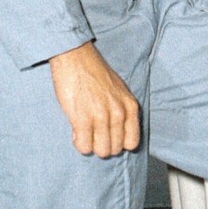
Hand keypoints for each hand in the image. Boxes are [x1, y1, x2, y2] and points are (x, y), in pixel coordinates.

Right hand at [48, 42, 140, 156]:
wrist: (75, 57)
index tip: (108, 135)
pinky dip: (79, 143)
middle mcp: (119, 113)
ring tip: (84, 131)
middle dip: (102, 144)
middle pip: (115, 149)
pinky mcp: (82, 119)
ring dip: (91, 145)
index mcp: (130, 106)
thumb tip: (115, 135)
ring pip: (101, 151)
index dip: (118, 142)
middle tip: (92, 132)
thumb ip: (121, 112)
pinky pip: (84, 146)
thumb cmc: (95, 73)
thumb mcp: (118, 91)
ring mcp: (101, 117)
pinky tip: (76, 130)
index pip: (132, 143)